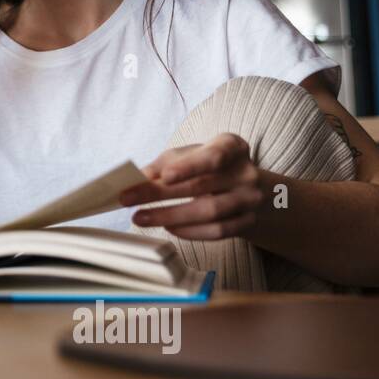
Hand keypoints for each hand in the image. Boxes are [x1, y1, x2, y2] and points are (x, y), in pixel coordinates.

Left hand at [118, 133, 262, 239]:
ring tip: (141, 217)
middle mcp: (245, 172)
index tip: (164, 177)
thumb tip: (138, 178)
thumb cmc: (211, 168)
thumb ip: (166, 164)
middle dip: (160, 194)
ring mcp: (250, 199)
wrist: (249, 189)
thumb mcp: (192, 156)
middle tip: (128, 200)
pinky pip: (217, 231)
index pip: (213, 156)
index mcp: (232, 146)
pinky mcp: (248, 222)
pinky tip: (168, 228)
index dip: (189, 167)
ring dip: (170, 216)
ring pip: (209, 212)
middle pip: (201, 186)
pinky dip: (190, 231)